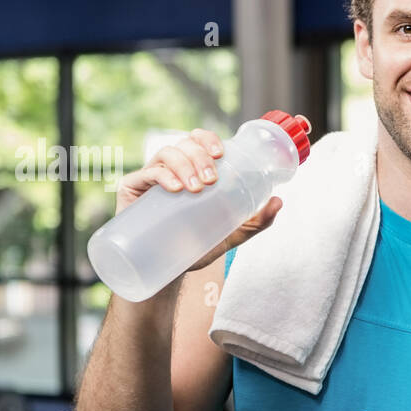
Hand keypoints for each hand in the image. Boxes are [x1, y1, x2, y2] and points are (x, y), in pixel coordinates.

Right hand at [111, 125, 288, 271]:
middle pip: (184, 144)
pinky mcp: (132, 190)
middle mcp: (171, 169)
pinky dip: (161, 175)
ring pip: (166, 153)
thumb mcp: (230, 234)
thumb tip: (278, 201)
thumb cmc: (197, 247)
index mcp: (193, 170)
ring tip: (196, 188)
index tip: (220, 153)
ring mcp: (151, 177)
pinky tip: (174, 188)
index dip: (208, 139)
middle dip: (200, 155)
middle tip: (211, 179)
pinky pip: (145, 173)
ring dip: (184, 164)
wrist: (167, 271)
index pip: (199, 141)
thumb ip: (255, 221)